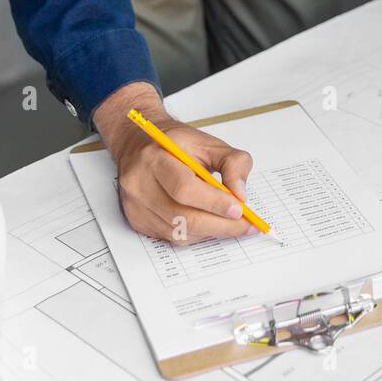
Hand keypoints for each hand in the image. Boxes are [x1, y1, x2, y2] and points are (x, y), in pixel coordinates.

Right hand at [92, 81, 254, 243]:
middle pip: (182, 216)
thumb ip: (233, 163)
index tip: (240, 209)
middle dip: (220, 225)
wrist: (139, 145)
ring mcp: (135, 206)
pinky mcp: (137, 221)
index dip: (214, 202)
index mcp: (155, 158)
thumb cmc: (176, 144)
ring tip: (230, 223)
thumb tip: (240, 195)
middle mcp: (139, 184)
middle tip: (245, 225)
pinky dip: (197, 233)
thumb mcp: (209, 143)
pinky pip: (173, 237)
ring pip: (179, 231)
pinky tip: (208, 222)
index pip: (184, 188)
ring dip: (210, 231)